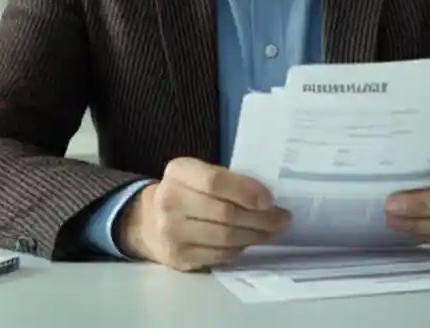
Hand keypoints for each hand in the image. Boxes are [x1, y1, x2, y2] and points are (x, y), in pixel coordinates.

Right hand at [116, 157, 290, 271]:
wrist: (147, 221)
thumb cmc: (185, 192)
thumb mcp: (197, 174)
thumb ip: (226, 180)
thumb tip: (268, 200)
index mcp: (178, 172)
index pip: (215, 181)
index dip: (246, 191)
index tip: (270, 200)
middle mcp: (169, 201)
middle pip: (225, 213)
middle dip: (261, 218)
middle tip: (282, 218)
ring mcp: (171, 232)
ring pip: (226, 237)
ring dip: (255, 235)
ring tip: (272, 231)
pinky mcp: (179, 257)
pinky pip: (220, 255)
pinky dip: (240, 248)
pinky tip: (249, 241)